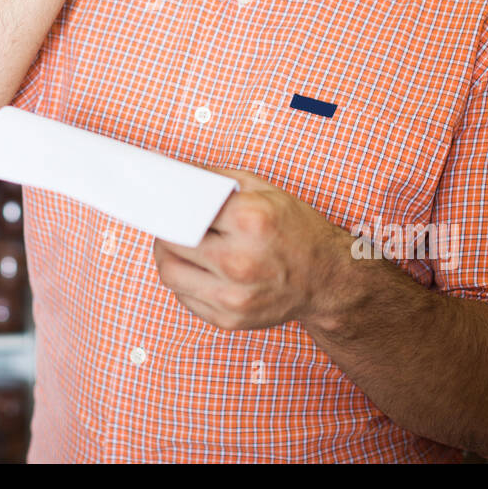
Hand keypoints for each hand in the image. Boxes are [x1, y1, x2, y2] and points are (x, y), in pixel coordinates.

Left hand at [152, 167, 346, 330]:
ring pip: (169, 272)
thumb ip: (214, 179)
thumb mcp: (262, 189)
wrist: (327, 280)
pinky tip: (199, 268)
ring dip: (168, 254)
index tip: (160, 199)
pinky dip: (184, 279)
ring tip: (182, 244)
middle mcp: (240, 261)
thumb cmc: (295, 229)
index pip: (185, 207)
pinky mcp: (229, 319)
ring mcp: (234, 296)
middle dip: (168, 227)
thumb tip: (171, 169)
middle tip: (174, 220)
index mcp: (250, 221)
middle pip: (170, 240)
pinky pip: (184, 296)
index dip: (169, 202)